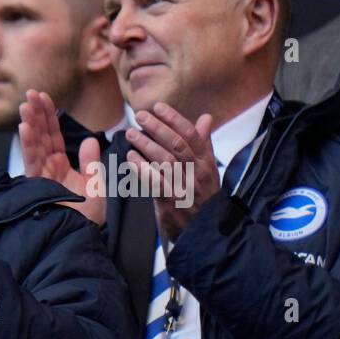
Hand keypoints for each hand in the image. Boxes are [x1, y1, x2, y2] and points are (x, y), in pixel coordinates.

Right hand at [18, 90, 105, 225]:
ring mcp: (41, 177)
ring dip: (30, 124)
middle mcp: (48, 170)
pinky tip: (25, 128)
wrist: (80, 236)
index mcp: (61, 167)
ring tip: (26, 105)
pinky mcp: (37, 185)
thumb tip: (89, 140)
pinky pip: (31, 161)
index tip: (45, 98)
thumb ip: (91, 162)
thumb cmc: (87, 218)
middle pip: (41, 136)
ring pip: (34, 145)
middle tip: (31, 93)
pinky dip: (28, 144)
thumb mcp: (95, 185)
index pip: (53, 137)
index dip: (50, 117)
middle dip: (36, 114)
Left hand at [123, 103, 217, 243]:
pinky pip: (155, 182)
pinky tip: (130, 157)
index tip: (158, 106)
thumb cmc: (202, 197)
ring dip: (146, 144)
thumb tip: (206, 118)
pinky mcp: (170, 202)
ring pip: (164, 161)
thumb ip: (204, 144)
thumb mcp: (209, 169)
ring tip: (131, 133)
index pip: (191, 135)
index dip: (174, 119)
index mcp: (206, 162)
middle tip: (139, 116)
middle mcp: (197, 173)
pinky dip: (142, 168)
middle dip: (157, 128)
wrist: (204, 231)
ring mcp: (184, 187)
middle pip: (176, 145)